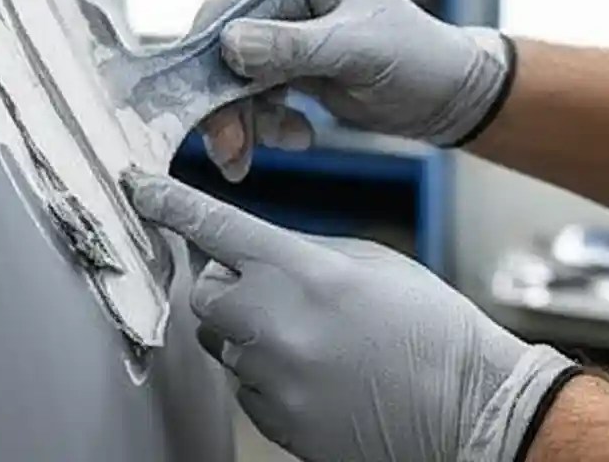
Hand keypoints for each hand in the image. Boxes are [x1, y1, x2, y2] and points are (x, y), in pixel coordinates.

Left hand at [123, 171, 578, 461]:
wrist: (472, 412)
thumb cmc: (430, 330)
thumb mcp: (371, 263)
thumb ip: (301, 252)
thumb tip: (252, 253)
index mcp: (301, 271)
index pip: (213, 226)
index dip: (168, 203)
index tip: (136, 187)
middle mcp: (274, 324)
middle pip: (204, 294)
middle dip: (228, 288)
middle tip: (276, 294)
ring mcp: (270, 378)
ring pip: (224, 343)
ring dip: (251, 335)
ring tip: (315, 341)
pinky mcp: (274, 421)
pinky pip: (245, 386)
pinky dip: (268, 376)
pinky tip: (319, 375)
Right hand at [197, 0, 513, 180]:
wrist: (453, 99)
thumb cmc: (419, 60)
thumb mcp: (357, 52)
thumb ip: (292, 47)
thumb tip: (228, 45)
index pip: (230, 6)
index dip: (208, 53)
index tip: (202, 102)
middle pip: (224, 47)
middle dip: (224, 103)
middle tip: (228, 151)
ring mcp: (286, 32)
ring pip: (235, 79)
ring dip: (242, 122)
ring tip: (253, 160)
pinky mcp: (290, 67)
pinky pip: (254, 98)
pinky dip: (264, 126)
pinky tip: (298, 139)